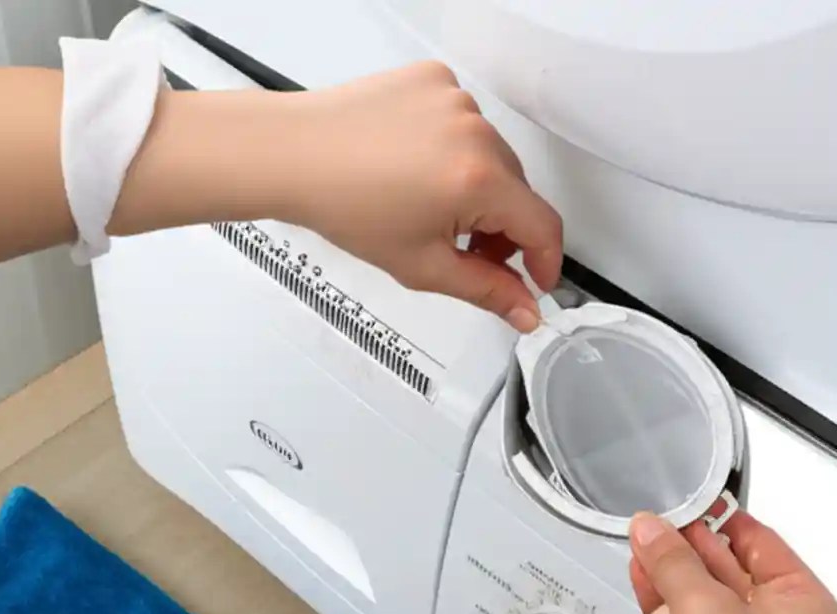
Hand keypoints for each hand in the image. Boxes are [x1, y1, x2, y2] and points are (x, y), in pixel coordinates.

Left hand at [281, 61, 561, 331]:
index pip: (544, 226)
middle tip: (464, 251)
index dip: (546, 263)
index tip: (535, 282)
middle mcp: (476, 131)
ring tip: (428, 203)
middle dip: (501, 228)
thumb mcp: (422, 264)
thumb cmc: (343, 204)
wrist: (291, 155)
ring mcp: (456, 100)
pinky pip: (465, 121)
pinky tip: (416, 164)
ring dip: (476, 185)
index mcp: (479, 180)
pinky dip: (452, 146)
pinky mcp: (435, 79)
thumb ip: (486, 290)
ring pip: (493, 157)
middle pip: (518, 192)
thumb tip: (526, 310)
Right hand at [629, 507, 836, 613]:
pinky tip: (644, 574)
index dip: (722, 518)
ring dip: (672, 569)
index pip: (764, 541)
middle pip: (733, 567)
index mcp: (809, 608)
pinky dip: (667, 599)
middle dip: (690, 544)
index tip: (690, 499)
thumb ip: (675, 561)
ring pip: (708, 595)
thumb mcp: (702, 610)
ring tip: (642, 540)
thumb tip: (654, 529)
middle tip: (656, 520)